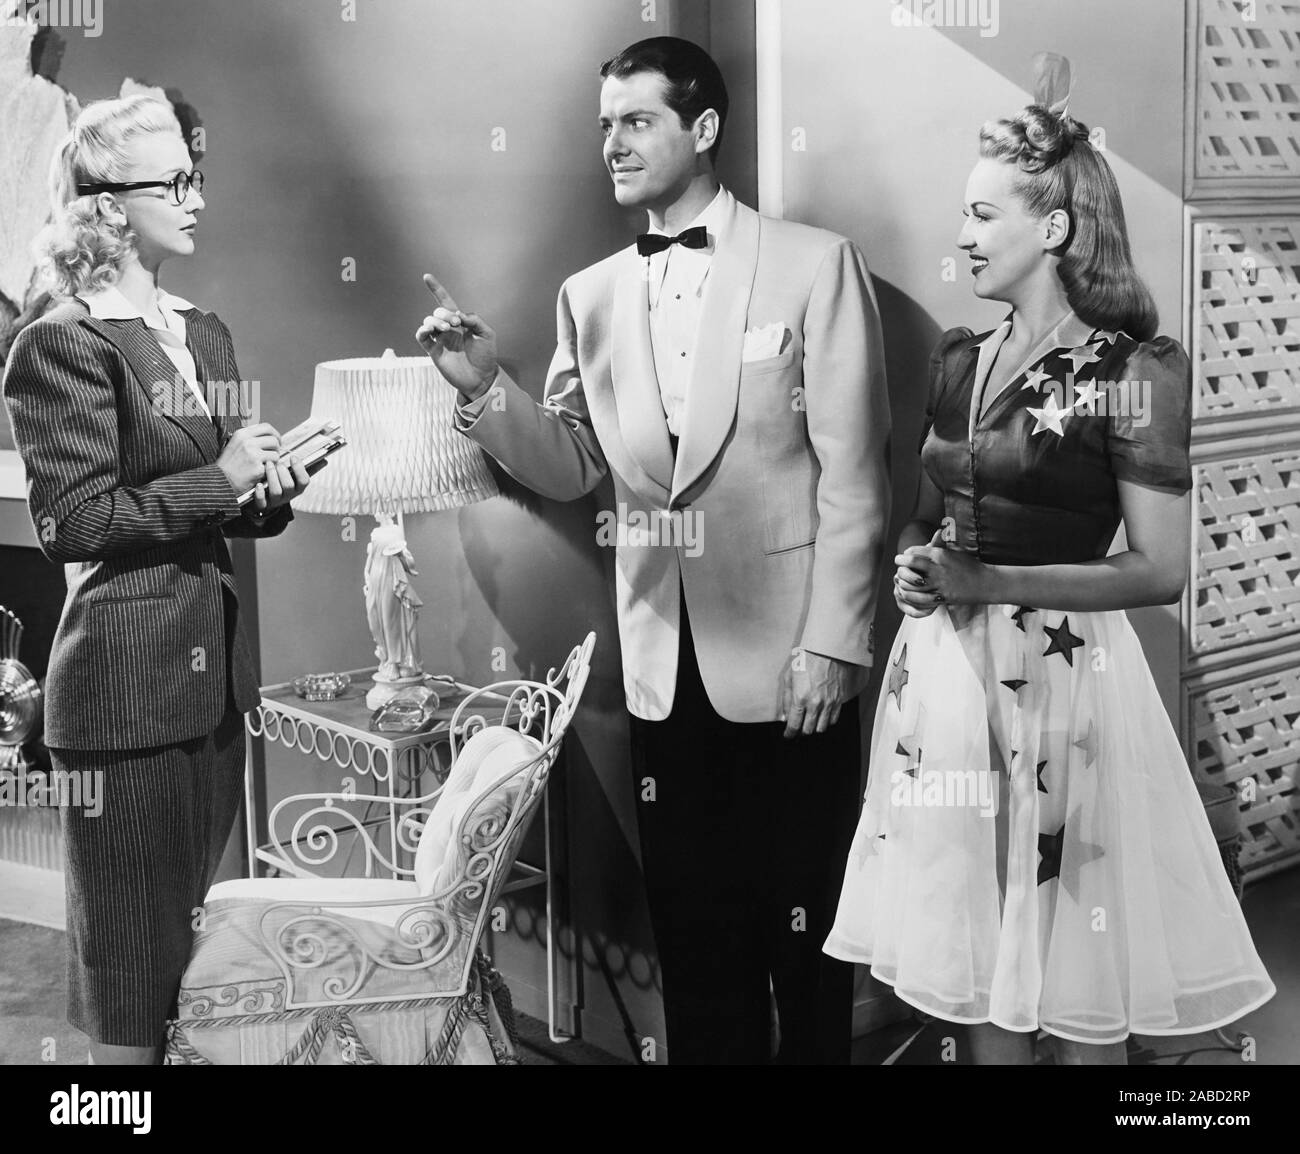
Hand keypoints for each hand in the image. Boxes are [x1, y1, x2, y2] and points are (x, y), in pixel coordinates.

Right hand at [217, 423, 280, 493]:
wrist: (220, 480)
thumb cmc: (228, 465)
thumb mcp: (235, 444)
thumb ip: (250, 438)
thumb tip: (268, 435)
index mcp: (242, 434)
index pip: (266, 427)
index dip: (275, 434)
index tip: (277, 440)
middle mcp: (247, 442)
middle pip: (274, 440)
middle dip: (276, 448)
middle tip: (273, 454)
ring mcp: (253, 454)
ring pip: (276, 453)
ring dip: (274, 460)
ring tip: (265, 464)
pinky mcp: (257, 467)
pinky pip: (272, 466)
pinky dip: (269, 470)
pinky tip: (260, 472)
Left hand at [247, 454, 310, 514]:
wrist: (263, 499)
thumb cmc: (277, 481)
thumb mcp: (287, 474)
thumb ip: (292, 465)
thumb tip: (298, 452)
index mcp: (297, 487)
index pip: (304, 480)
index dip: (300, 469)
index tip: (293, 457)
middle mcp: (288, 495)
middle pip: (289, 486)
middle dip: (283, 472)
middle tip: (277, 463)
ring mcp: (275, 500)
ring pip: (276, 492)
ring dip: (272, 477)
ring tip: (267, 465)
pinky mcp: (263, 505)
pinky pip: (262, 502)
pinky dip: (260, 493)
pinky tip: (258, 484)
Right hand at [416, 273, 499, 399]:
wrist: (482, 378)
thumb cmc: (486, 356)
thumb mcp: (487, 334)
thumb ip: (475, 320)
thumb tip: (458, 314)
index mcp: (460, 322)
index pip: (446, 302)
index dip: (436, 289)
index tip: (427, 276)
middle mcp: (448, 329)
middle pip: (438, 312)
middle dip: (445, 314)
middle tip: (456, 324)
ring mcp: (440, 340)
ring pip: (428, 322)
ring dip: (436, 321)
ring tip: (447, 329)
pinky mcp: (434, 351)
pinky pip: (421, 337)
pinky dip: (422, 330)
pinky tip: (428, 330)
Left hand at [778, 649, 866, 738]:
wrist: (829, 650)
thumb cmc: (808, 659)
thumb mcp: (789, 676)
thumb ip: (785, 699)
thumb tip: (784, 715)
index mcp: (800, 698)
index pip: (794, 725)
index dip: (790, 734)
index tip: (788, 735)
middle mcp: (815, 703)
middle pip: (808, 730)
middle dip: (801, 732)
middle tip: (798, 728)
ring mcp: (829, 703)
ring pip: (822, 728)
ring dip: (814, 728)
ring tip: (810, 723)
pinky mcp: (839, 700)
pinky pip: (833, 719)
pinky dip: (827, 721)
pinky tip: (822, 716)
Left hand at [895, 528, 989, 608]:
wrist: (986, 583)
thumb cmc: (970, 565)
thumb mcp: (955, 551)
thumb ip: (942, 544)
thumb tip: (936, 531)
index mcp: (941, 555)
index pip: (915, 551)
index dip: (906, 553)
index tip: (904, 555)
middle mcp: (938, 568)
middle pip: (911, 564)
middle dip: (900, 564)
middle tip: (897, 564)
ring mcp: (940, 584)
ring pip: (912, 583)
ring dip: (903, 581)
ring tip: (899, 580)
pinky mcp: (942, 597)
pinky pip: (921, 599)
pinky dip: (912, 596)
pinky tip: (908, 594)